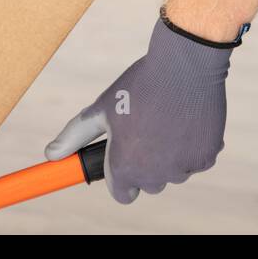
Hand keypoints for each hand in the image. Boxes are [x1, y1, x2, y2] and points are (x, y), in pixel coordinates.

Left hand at [44, 15, 239, 203]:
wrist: (185, 65)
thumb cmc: (140, 85)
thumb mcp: (103, 107)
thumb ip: (75, 136)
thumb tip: (50, 154)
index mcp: (126, 167)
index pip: (122, 194)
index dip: (120, 176)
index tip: (123, 157)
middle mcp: (155, 175)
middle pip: (148, 184)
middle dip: (146, 163)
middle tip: (146, 128)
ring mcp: (184, 168)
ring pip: (174, 171)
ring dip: (170, 154)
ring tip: (167, 117)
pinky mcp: (207, 156)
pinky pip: (196, 159)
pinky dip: (192, 144)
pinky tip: (186, 118)